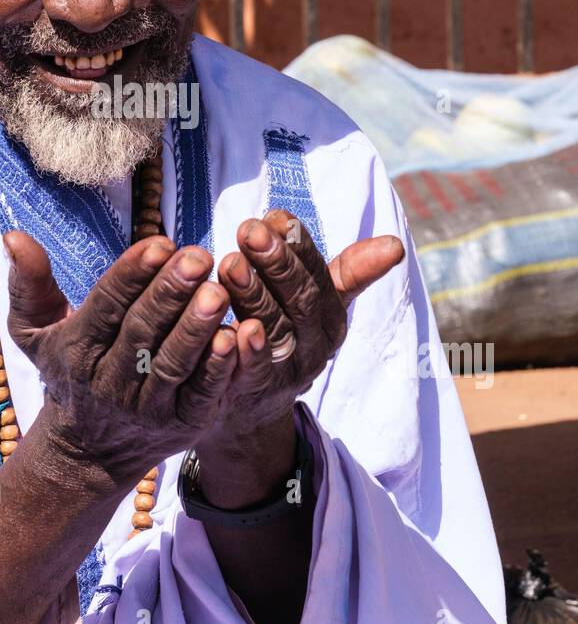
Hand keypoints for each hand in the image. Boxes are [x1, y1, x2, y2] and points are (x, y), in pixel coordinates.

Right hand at [3, 231, 238, 488]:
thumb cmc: (68, 370)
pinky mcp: (186, 425)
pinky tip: (241, 335)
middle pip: (142, 333)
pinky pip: (206, 395)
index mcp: (77, 351)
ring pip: (175, 365)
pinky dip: (224, 368)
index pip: (105, 308)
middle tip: (198, 257)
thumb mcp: (36, 331)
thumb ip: (29, 283)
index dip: (131, 276)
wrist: (89, 452)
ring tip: (219, 292)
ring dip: (198, 329)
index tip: (159, 244)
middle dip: (169, 294)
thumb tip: (14, 235)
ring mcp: (150, 408)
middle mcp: (111, 383)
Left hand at [210, 209, 404, 443]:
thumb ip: (347, 272)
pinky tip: (228, 327)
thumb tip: (395, 244)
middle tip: (250, 230)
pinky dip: (244, 349)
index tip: (277, 216)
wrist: (251, 408)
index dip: (299, 246)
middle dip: (277, 263)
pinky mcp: (253, 394)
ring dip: (253, 294)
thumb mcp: (317, 305)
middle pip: (300, 300)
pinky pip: (252, 371)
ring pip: (274, 329)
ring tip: (231, 263)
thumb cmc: (283, 335)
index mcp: (330, 319)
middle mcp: (314, 346)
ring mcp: (286, 372)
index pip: (320, 276)